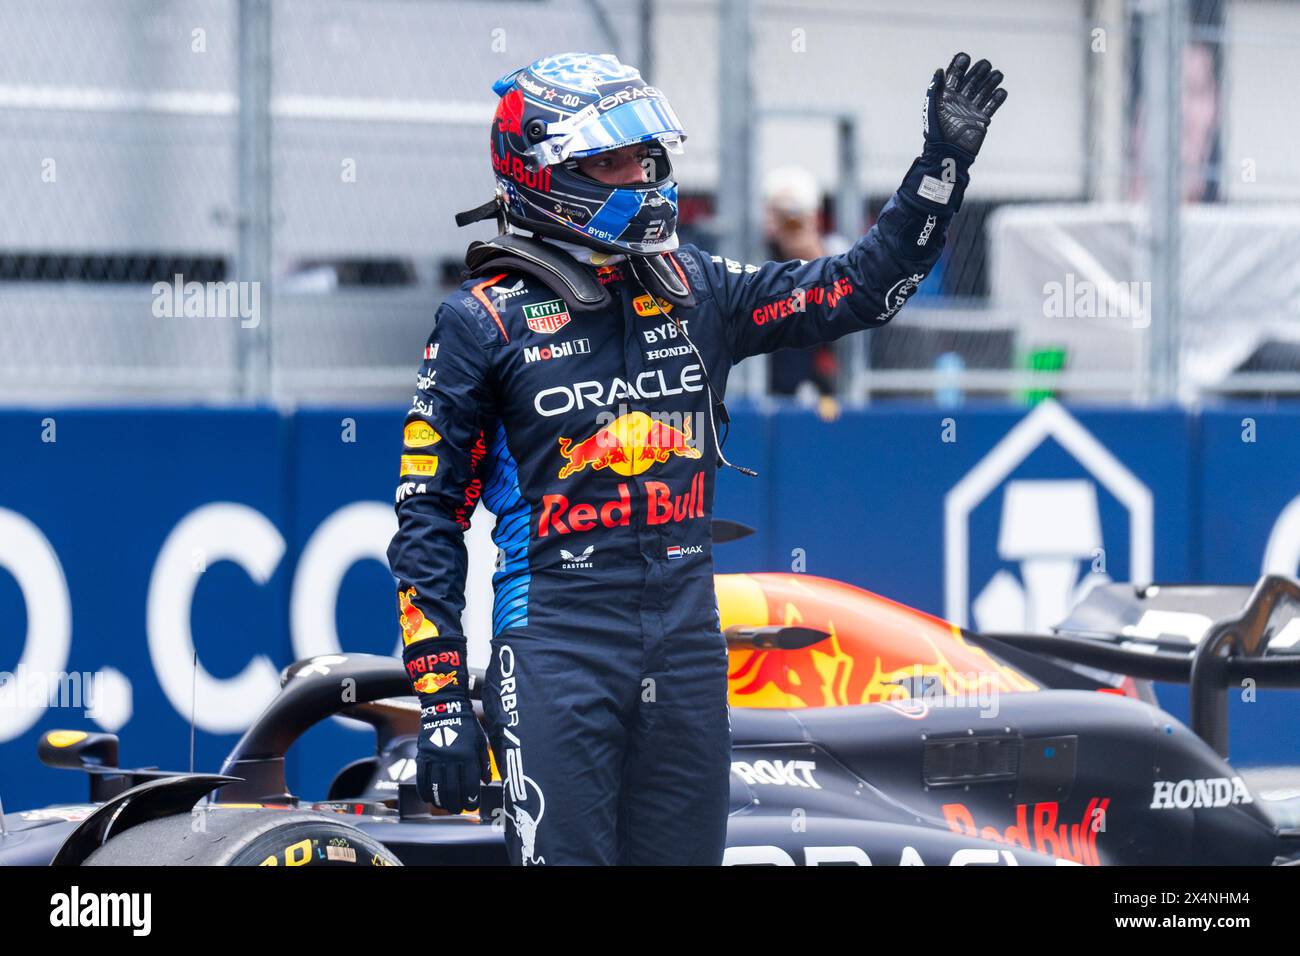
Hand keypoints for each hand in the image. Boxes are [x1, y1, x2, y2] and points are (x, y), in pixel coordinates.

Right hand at [403, 637, 490, 812]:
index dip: (472, 798)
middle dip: (456, 803)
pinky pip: (422, 779)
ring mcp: (435, 758)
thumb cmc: (466, 723)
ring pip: (437, 787)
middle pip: (453, 789)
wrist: (445, 705)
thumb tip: (486, 781)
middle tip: (459, 808)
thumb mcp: (480, 740)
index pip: (470, 783)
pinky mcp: (423, 755)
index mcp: (468, 754)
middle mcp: (451, 758)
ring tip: (446, 806)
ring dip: (441, 801)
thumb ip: (484, 762)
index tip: (473, 805)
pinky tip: (430, 798)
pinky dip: (425, 791)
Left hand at [923, 52, 1006, 157]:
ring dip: (991, 81)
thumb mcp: (932, 109)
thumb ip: (934, 90)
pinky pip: (992, 106)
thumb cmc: (936, 133)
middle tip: (985, 64)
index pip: (955, 75)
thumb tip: (939, 70)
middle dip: (979, 70)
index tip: (965, 57)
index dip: (960, 65)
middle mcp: (960, 100)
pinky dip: (997, 98)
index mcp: (947, 96)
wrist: (948, 153)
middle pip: (972, 80)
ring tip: (997, 75)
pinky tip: (1001, 91)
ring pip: (984, 90)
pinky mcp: (981, 119)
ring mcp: (972, 108)